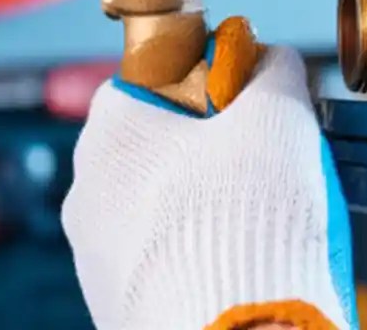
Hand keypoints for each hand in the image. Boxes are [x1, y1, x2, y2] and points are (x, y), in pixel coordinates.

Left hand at [62, 19, 355, 329]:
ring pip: (165, 206)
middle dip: (218, 148)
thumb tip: (272, 61)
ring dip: (212, 204)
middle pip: (162, 144)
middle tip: (271, 159)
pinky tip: (244, 263)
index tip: (253, 97)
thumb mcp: (279, 114)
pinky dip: (204, 255)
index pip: (153, 76)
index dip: (211, 80)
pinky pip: (167, 261)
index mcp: (111, 132)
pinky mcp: (118, 305)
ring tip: (266, 219)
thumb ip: (273, 73)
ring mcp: (97, 256)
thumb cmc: (248, 219)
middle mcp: (87, 192)